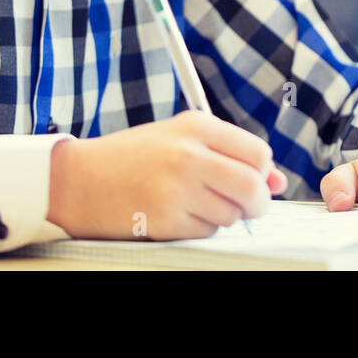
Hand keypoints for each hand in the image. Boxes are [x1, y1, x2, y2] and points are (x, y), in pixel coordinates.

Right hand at [47, 111, 287, 239]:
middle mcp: (189, 154)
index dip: (262, 171)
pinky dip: (202, 229)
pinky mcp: (166, 220)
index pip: (258, 152)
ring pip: (232, 214)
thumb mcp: (180, 139)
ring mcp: (177, 188)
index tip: (252, 177)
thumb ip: (230, 153)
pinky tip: (179, 215)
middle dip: (256, 202)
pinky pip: (208, 232)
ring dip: (224, 216)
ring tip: (195, 203)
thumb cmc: (133, 157)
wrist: (79, 180)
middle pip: (253, 186)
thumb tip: (278, 180)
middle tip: (245, 205)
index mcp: (196, 126)